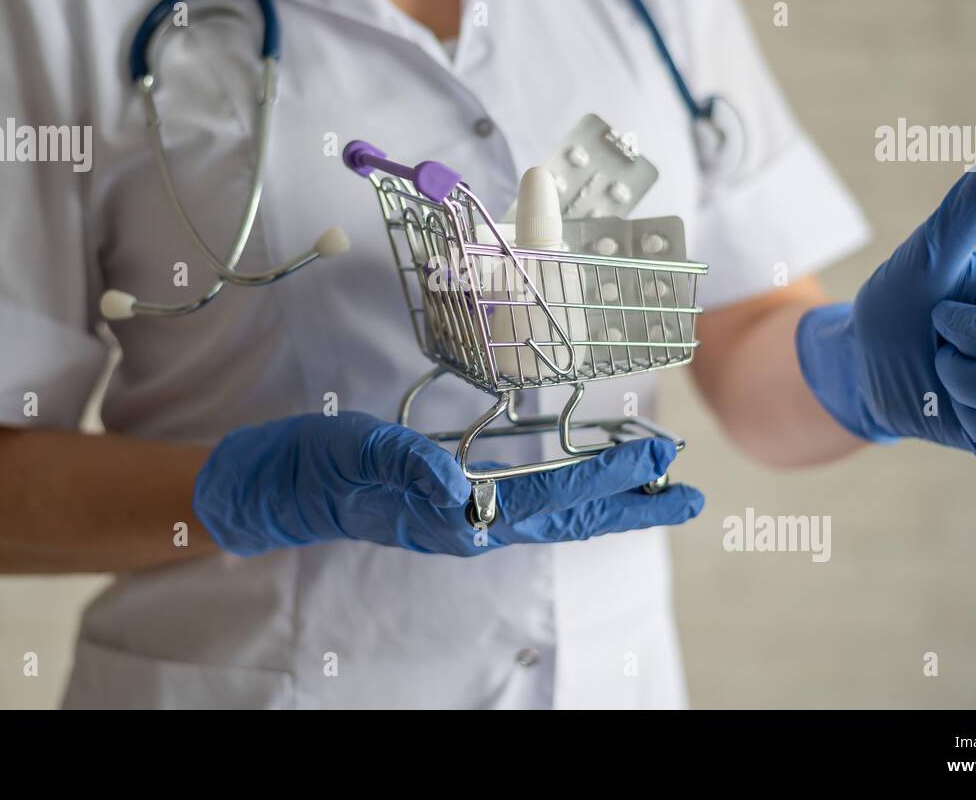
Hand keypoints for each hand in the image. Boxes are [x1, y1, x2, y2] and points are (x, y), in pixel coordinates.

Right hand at [194, 411, 704, 555]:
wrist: (284, 483)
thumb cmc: (322, 466)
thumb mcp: (362, 453)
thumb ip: (410, 467)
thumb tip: (462, 487)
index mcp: (458, 515)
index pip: (552, 496)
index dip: (608, 478)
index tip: (660, 460)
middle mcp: (473, 522)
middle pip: (569, 518)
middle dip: (632, 506)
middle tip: (691, 494)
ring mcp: (467, 515)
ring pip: (556, 512)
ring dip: (610, 501)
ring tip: (659, 488)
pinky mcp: (457, 501)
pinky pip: (531, 500)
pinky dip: (570, 491)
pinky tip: (586, 480)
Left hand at [796, 131, 975, 479]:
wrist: (870, 366)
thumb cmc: (895, 306)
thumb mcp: (924, 256)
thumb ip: (972, 206)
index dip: (962, 334)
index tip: (941, 318)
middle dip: (957, 375)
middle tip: (941, 355)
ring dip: (966, 412)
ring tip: (952, 387)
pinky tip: (965, 421)